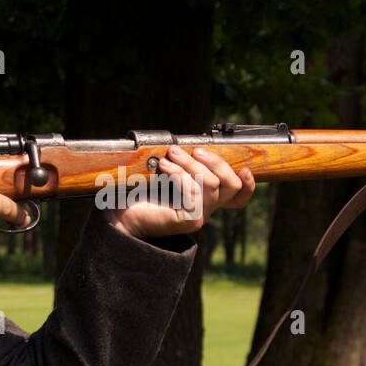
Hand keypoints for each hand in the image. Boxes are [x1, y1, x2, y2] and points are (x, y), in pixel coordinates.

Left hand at [106, 145, 255, 239]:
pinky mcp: (188, 221)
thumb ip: (184, 162)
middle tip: (194, 151)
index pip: (239, 196)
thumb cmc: (136, 191)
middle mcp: (205, 209)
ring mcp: (198, 217)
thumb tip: (193, 144)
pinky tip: (162, 168)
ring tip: (168, 157)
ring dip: (190, 165)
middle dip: (216, 162)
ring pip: (212, 185)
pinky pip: (194, 193)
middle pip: (233, 186)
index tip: (245, 167)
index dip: (249, 184)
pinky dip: (178, 175)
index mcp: (204, 197)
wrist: (116, 213)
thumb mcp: (165, 169)